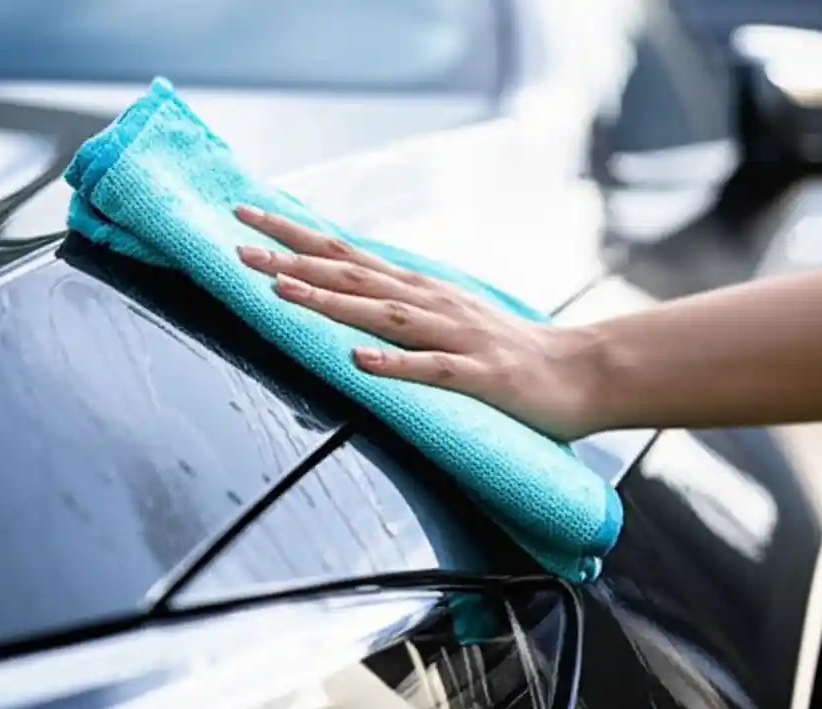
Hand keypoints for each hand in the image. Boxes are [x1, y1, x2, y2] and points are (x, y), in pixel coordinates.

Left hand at [234, 205, 596, 439]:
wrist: (581, 371)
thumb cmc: (508, 351)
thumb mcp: (445, 319)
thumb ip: (399, 308)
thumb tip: (346, 296)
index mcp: (419, 290)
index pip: (346, 255)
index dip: (295, 237)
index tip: (248, 220)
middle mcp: (431, 304)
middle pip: (352, 276)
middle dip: (293, 259)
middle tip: (240, 244)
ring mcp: (455, 338)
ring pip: (383, 315)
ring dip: (330, 302)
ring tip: (281, 290)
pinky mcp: (479, 376)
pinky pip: (431, 371)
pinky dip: (393, 364)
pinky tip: (358, 360)